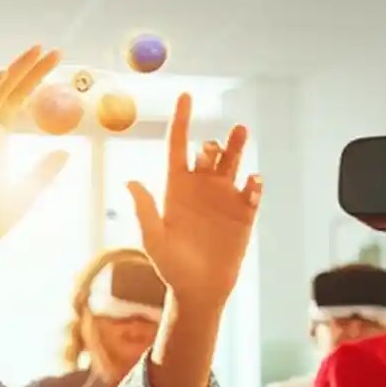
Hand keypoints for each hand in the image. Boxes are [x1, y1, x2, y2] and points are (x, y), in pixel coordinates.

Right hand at [0, 45, 68, 260]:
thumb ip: (43, 172)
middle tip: (56, 50)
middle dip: (32, 70)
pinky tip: (5, 75)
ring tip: (37, 51)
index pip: (19, 102)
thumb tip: (66, 151)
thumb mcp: (25, 194)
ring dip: (15, 72)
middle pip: (10, 92)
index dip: (36, 81)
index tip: (56, 64)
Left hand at [128, 95, 262, 311]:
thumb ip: (145, 211)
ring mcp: (223, 197)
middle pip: (209, 152)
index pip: (178, 145)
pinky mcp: (244, 212)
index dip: (181, 120)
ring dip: (237, 145)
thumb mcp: (154, 240)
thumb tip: (130, 181)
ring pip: (233, 160)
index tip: (186, 96)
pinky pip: (252, 189)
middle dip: (212, 145)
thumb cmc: (171, 268)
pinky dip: (254, 182)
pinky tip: (252, 183)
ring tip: (240, 131)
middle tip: (212, 152)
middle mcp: (200, 186)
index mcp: (175, 187)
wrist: (199, 290)